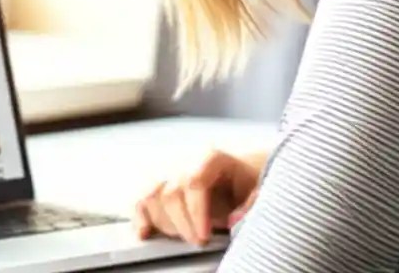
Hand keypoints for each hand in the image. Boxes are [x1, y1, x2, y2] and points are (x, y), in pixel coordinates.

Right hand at [133, 149, 263, 245]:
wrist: (235, 175)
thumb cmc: (246, 183)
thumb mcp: (258, 189)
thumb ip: (251, 204)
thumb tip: (232, 221)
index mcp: (210, 157)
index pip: (194, 181)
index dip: (196, 212)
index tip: (204, 236)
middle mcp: (183, 160)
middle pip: (171, 192)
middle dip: (184, 224)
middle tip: (199, 241)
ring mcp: (167, 171)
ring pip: (152, 196)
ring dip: (166, 223)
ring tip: (186, 234)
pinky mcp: (156, 185)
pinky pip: (140, 201)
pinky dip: (140, 218)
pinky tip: (146, 233)